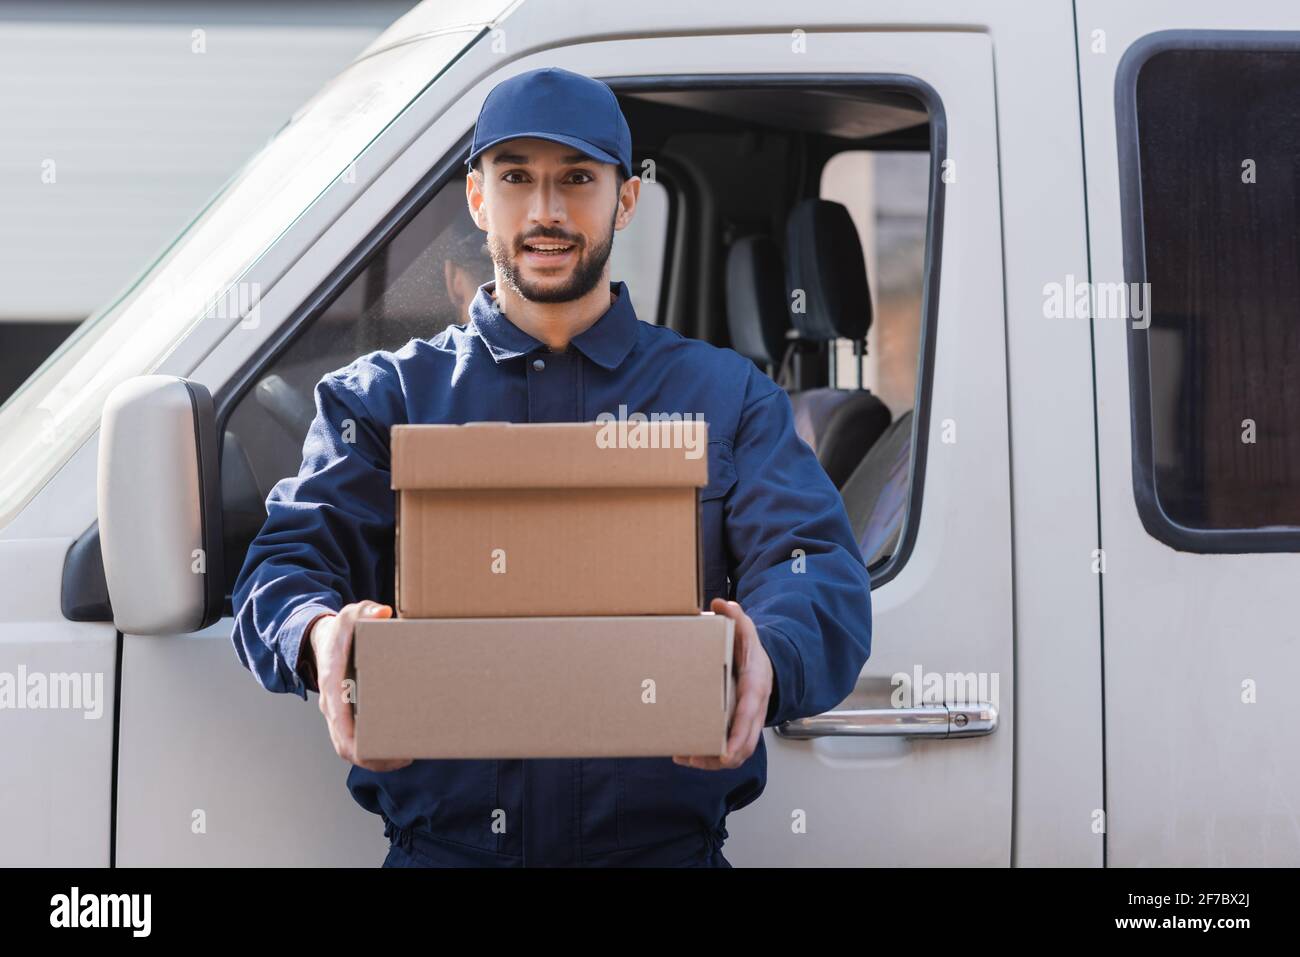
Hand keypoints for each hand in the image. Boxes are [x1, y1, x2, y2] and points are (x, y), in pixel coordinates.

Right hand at [309, 600, 412, 772]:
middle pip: (343, 745)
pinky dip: (371, 749)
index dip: (356, 743)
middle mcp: (331, 704)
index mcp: (332, 684)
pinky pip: (353, 739)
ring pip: (348, 747)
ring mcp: (337, 712)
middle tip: (403, 758)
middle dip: (371, 759)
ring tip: (404, 758)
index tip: (378, 752)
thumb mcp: (352, 614)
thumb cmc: (341, 629)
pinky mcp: (345, 714)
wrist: (323, 638)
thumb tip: (383, 613)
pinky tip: (395, 748)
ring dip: (373, 759)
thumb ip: (367, 611)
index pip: (339, 723)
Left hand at [673, 598, 772, 770]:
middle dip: (722, 757)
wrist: (766, 666)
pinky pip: (729, 749)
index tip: (725, 751)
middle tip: (695, 759)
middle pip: (744, 744)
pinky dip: (710, 757)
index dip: (737, 736)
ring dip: (712, 761)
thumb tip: (721, 603)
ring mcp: (748, 722)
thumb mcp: (746, 631)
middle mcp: (754, 710)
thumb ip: (735, 616)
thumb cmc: (752, 652)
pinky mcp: (738, 728)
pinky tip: (687, 755)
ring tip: (686, 758)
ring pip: (737, 752)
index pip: (749, 716)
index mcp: (755, 687)